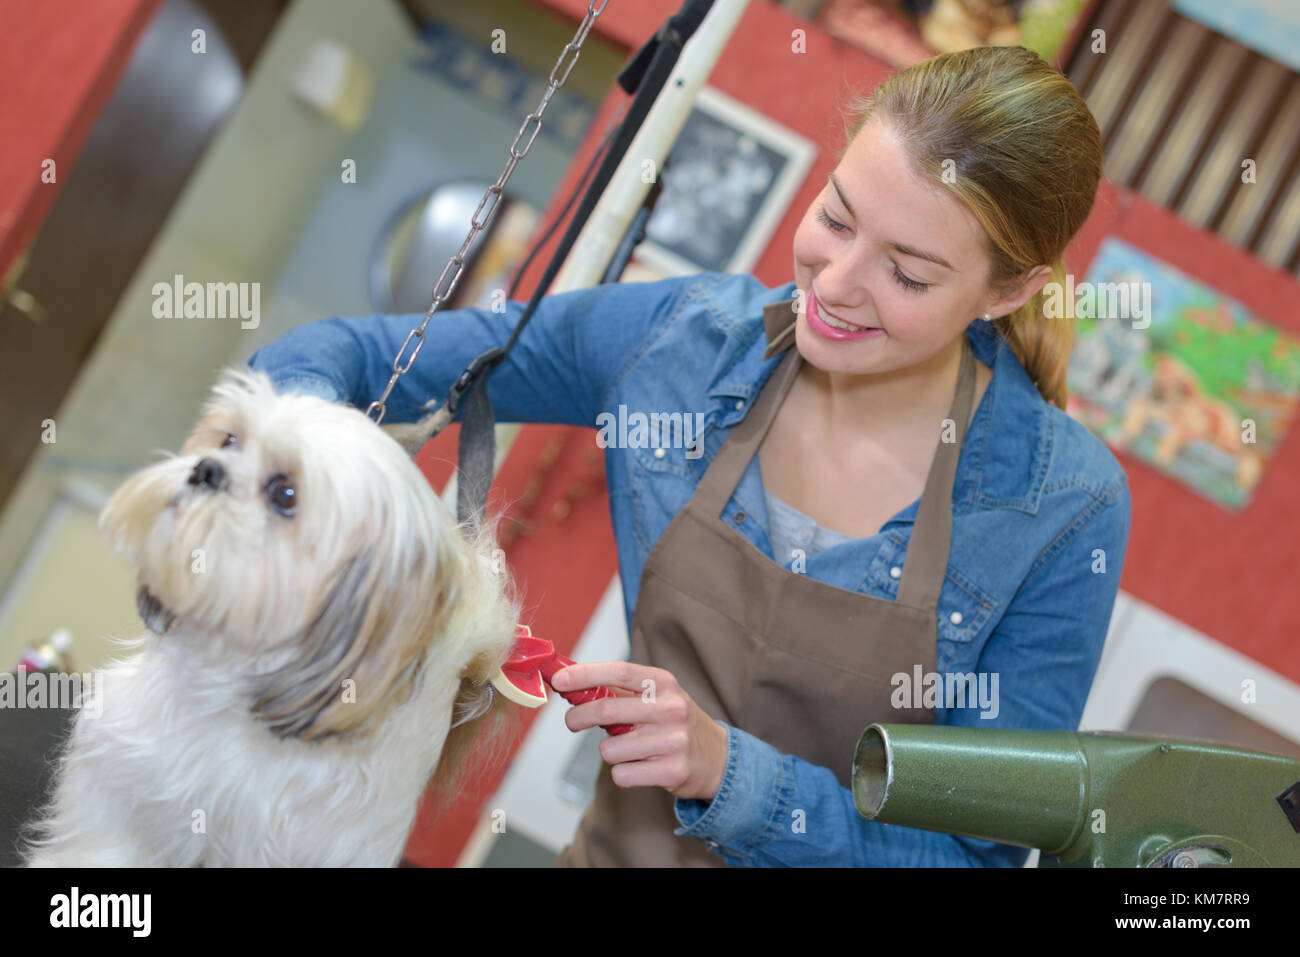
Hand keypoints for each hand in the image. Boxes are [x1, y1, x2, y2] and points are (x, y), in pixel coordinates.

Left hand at [552, 662, 727, 800]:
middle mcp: (671, 708)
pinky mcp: (673, 771)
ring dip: (609, 751)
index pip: (618, 671)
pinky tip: (640, 766)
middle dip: (578, 717)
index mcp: (664, 683)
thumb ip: (618, 690)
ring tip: (628, 749)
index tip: (559, 679)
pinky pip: (622, 774)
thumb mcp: (656, 696)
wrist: (717, 757)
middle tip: (572, 721)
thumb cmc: (675, 722)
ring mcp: (673, 741)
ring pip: (610, 749)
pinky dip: (622, 772)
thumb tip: (570, 682)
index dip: (584, 674)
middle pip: (607, 711)